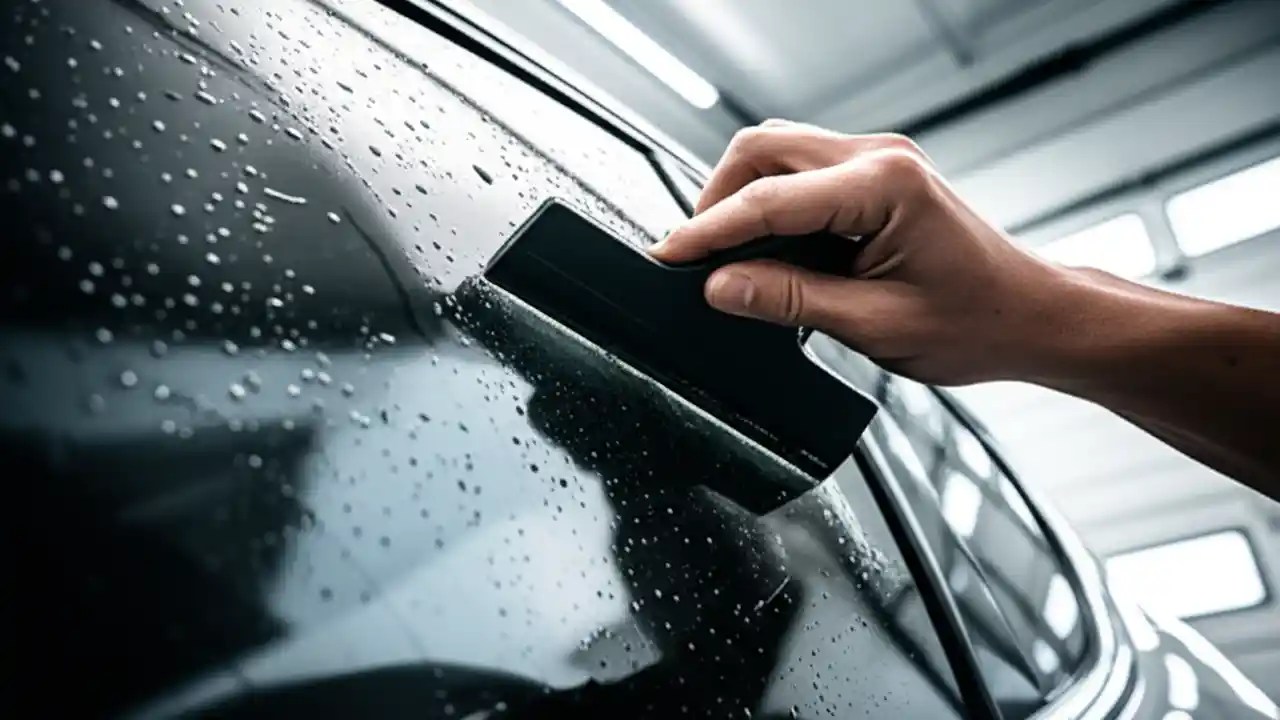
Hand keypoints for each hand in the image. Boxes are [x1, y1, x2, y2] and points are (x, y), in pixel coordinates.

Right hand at [650, 120, 1081, 385]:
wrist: (1030, 316)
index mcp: (885, 186)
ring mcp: (878, 160)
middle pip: (762, 149)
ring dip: (741, 197)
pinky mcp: (875, 174)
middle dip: (717, 200)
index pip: (769, 199)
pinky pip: (802, 171)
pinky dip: (769, 201)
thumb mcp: (874, 325)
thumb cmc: (975, 323)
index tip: (669, 257)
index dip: (709, 231)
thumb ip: (790, 300)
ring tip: (724, 256)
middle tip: (694, 259)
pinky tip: (764, 247)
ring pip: (777, 151)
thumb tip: (720, 287)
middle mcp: (880, 157)